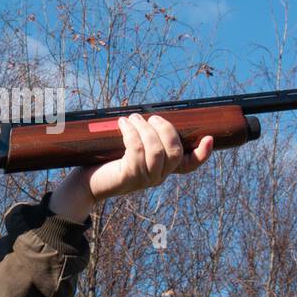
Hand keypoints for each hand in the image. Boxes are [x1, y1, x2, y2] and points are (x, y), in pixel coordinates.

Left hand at [48, 114, 213, 221]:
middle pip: (175, 152)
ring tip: (132, 117)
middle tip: (150, 117)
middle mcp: (158, 177)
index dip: (202, 154)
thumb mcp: (131, 150)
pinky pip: (136, 150)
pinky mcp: (129, 177)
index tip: (209, 138)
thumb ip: (144, 138)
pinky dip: (131, 132)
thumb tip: (149, 114)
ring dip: (145, 128)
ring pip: (156, 150)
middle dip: (165, 129)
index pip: (190, 165)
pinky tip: (122, 123)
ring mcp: (144, 179)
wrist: (87, 183)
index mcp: (163, 169)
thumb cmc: (108, 162)